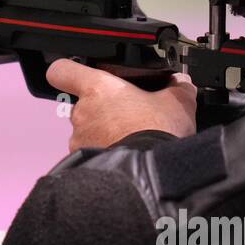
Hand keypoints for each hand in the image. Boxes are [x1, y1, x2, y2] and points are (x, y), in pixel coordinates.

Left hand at [47, 59, 196, 150]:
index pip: (62, 70)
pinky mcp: (83, 159)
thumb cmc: (157, 133)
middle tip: (125, 115)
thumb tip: (182, 83)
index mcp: (98, 88)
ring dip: (102, 132)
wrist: (149, 174)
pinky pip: (89, 152)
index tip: (78, 74)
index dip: (68, 71)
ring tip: (128, 138)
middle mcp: (82, 111)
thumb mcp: (178, 103)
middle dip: (101, 109)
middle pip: (81, 103)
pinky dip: (103, 152)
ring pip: (86, 130)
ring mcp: (80, 138)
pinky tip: (124, 154)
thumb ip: (178, 88)